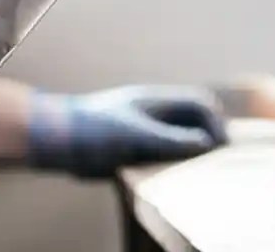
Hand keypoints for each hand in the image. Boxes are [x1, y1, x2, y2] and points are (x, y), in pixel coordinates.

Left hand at [26, 86, 228, 178]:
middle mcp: (154, 112)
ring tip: (197, 169)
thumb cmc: (92, 130)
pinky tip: (172, 174)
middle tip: (215, 160)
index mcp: (157, 101)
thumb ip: (171, 139)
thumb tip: (204, 144)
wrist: (55, 138)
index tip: (220, 146)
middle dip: (208, 136)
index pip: (200, 104)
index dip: (215, 123)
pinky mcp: (133, 145)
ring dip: (191, 149)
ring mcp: (144, 127)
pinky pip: (163, 151)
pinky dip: (174, 160)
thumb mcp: (135, 135)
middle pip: (194, 119)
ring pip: (180, 135)